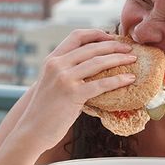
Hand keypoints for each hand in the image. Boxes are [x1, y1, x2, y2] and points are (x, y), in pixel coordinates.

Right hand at [18, 30, 136, 150]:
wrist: (32, 131)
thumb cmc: (44, 111)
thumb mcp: (51, 83)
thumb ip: (66, 72)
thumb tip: (92, 68)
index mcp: (52, 59)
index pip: (76, 36)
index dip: (96, 34)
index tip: (111, 37)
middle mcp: (57, 65)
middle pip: (91, 48)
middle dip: (114, 46)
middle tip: (129, 48)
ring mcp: (64, 79)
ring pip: (98, 62)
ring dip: (119, 59)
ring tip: (132, 60)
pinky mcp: (72, 94)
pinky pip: (101, 84)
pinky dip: (118, 80)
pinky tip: (129, 79)